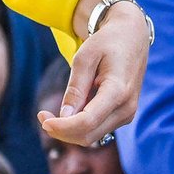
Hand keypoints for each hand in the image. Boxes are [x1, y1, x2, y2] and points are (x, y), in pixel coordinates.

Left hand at [39, 4, 148, 145]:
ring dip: (68, 130)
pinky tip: (69, 110)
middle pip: (88, 135)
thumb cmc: (107, 43)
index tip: (42, 118)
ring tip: (51, 113)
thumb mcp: (85, 58)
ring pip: (91, 136)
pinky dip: (78, 126)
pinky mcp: (123, 116)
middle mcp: (126, 108)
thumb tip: (64, 116)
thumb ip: (76, 88)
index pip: (87, 121)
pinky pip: (97, 129)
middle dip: (61, 130)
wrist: (132, 37)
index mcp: (118, 91)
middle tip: (41, 115)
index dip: (62, 126)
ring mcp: (127, 114)